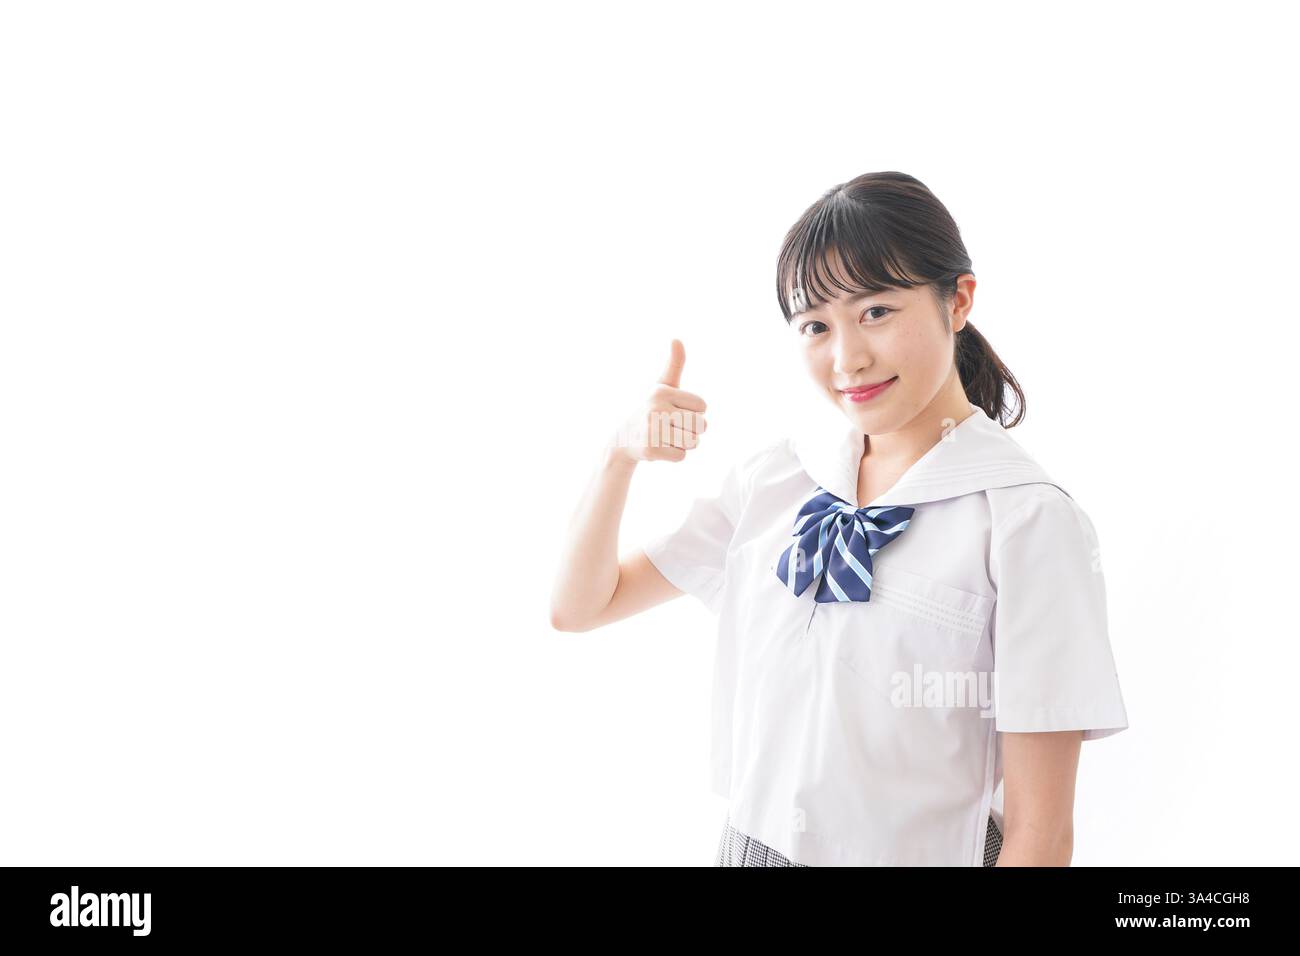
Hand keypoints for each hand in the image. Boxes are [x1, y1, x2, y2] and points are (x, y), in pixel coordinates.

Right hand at [608, 339, 708, 464]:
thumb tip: (676, 338)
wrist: (623, 439)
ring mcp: (651, 430)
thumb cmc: (651, 409)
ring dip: (684, 443)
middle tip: (671, 427)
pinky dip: (674, 455)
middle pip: (701, 425)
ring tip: (666, 437)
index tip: (676, 411)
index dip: (694, 412)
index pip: (703, 406)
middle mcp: (655, 408)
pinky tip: (659, 448)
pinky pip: (681, 456)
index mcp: (662, 391)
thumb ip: (674, 364)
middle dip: (691, 429)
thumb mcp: (662, 386)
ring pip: (693, 442)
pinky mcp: (650, 450)